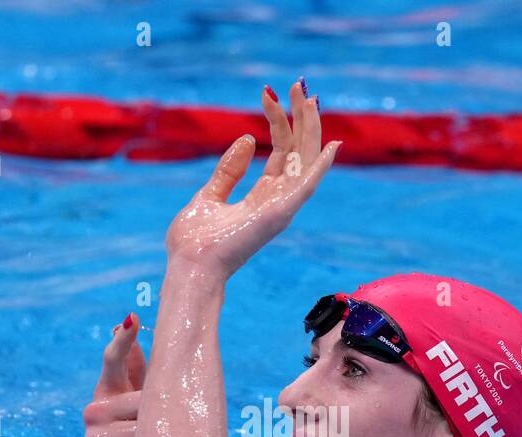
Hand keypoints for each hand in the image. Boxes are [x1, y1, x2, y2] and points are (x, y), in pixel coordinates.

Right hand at [81, 314, 145, 436]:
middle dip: (158, 418)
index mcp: (106, 392)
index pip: (112, 360)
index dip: (123, 341)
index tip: (132, 320)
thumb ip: (139, 373)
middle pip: (142, 400)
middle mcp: (93, 410)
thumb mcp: (139, 409)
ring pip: (142, 430)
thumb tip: (137, 328)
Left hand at [166, 80, 341, 279]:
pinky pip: (306, 187)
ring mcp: (280, 208)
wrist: (189, 266)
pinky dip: (321, 167)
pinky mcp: (279, 214)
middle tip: (297, 85)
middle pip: (298, 152)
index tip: (267, 94)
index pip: (281, 152)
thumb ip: (229, 170)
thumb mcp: (210, 195)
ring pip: (305, 161)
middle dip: (300, 117)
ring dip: (309, 128)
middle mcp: (277, 200)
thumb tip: (249, 138)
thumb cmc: (194, 241)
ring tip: (308, 96)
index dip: (279, 122)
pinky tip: (332, 144)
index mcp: (262, 196)